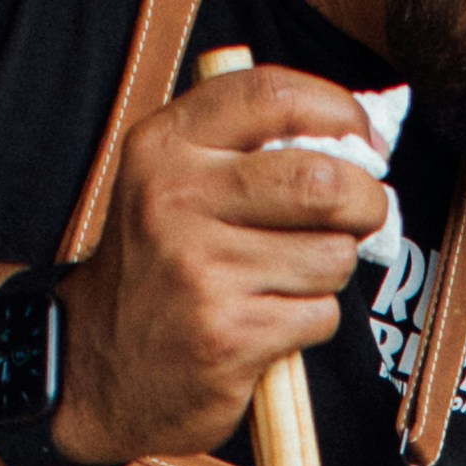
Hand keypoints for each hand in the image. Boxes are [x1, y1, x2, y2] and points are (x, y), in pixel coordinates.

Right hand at [56, 61, 394, 465]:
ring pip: (331, 255)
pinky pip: (320, 314)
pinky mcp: (227, 334)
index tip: (362, 136)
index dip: (338, 110)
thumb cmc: (159, 271)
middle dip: (365, 201)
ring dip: (329, 273)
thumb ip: (245, 149)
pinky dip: (310, 322)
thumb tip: (354, 141)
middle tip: (362, 214)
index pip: (272, 95)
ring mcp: (200, 269)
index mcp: (164, 146)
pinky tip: (269, 323)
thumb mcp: (171, 185)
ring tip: (283, 280)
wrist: (100, 370)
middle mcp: (176, 199)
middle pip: (322, 181)